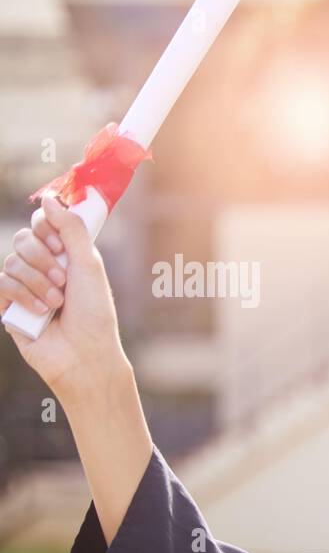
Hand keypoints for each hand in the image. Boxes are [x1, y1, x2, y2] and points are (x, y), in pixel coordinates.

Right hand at [1, 193, 127, 399]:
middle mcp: (44, 268)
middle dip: (43, 258)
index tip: (62, 246)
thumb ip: (71, 229)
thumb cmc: (94, 313)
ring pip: (12, 261)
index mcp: (66, 256)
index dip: (48, 228)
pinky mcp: (8, 306)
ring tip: (57, 304)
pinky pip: (0, 283)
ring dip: (37, 282)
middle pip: (23, 239)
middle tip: (63, 280)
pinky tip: (41, 312)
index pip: (43, 224)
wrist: (84, 354)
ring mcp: (24, 287)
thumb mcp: (89, 265)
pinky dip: (22, 295)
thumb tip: (49, 198)